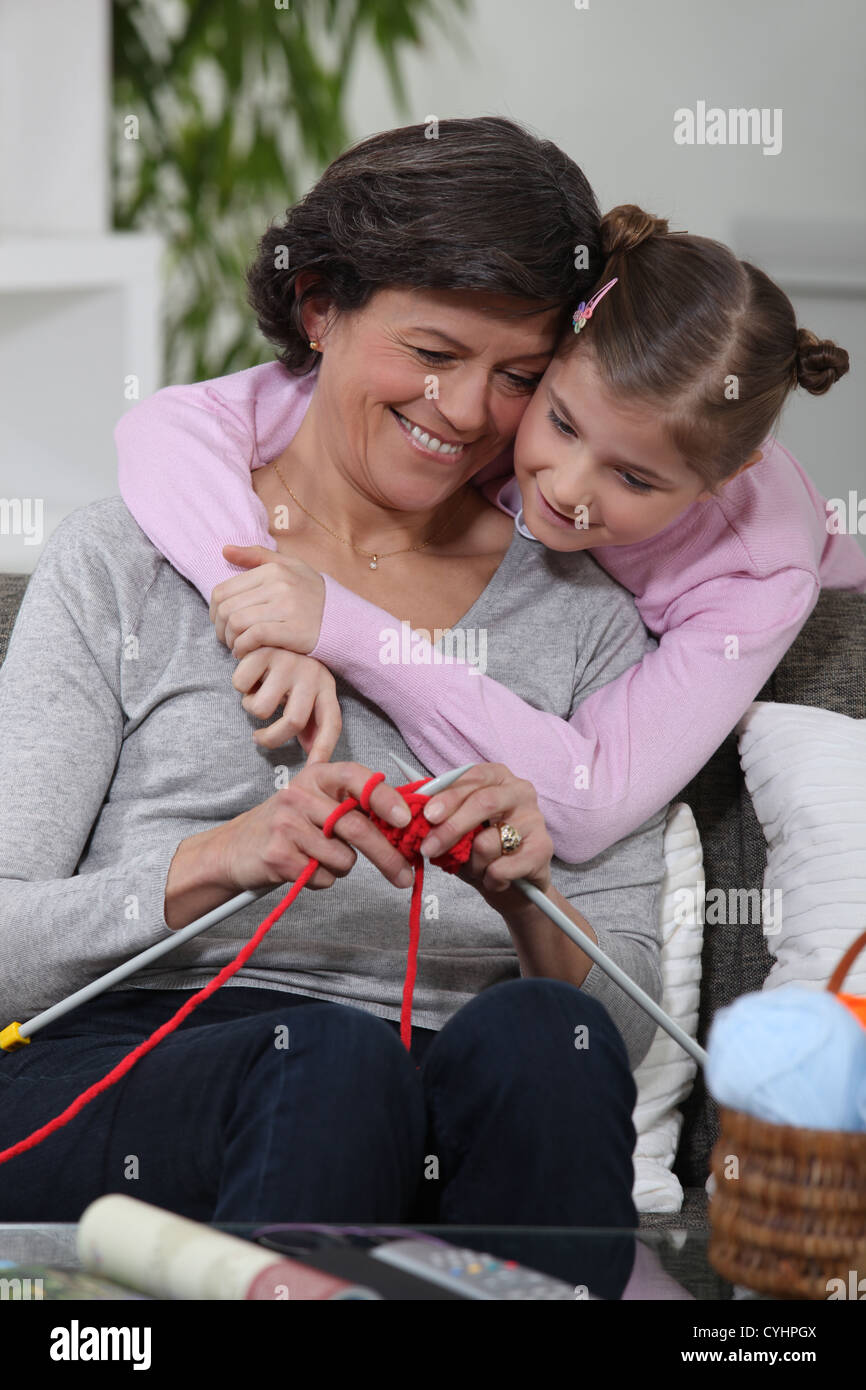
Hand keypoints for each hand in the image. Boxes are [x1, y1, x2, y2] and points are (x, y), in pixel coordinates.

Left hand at [209, 544, 324, 655]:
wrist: (345, 620)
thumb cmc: (314, 594)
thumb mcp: (291, 567)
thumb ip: (257, 556)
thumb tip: (224, 551)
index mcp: (273, 570)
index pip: (223, 590)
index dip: (215, 611)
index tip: (222, 623)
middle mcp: (278, 585)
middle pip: (227, 608)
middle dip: (220, 628)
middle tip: (227, 639)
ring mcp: (286, 607)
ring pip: (237, 623)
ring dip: (230, 640)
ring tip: (236, 646)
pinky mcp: (292, 630)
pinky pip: (253, 637)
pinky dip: (243, 648)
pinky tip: (245, 653)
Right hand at [213, 761, 414, 893]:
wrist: (234, 850)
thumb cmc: (287, 827)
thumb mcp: (316, 803)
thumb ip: (352, 805)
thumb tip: (403, 821)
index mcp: (317, 776)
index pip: (357, 778)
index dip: (385, 797)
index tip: (405, 819)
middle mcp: (300, 795)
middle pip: (357, 828)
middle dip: (387, 857)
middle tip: (405, 875)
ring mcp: (287, 824)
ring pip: (344, 859)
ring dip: (341, 867)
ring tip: (318, 857)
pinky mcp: (278, 854)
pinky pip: (324, 877)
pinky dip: (321, 880)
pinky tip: (303, 867)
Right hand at [232, 646, 341, 762]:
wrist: (275, 629)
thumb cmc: (291, 674)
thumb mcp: (306, 696)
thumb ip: (310, 726)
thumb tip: (312, 758)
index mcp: (326, 688)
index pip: (332, 722)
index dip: (324, 747)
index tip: (314, 768)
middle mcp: (312, 674)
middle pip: (293, 722)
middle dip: (270, 739)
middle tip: (258, 738)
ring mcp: (288, 662)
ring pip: (260, 707)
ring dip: (251, 706)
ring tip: (257, 692)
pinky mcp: (264, 652)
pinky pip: (240, 685)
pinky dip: (240, 686)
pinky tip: (249, 674)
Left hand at [418, 762, 553, 914]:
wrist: (514, 885)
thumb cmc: (480, 849)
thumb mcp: (457, 829)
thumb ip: (440, 816)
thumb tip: (414, 811)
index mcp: (497, 777)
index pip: (471, 779)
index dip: (447, 797)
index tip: (427, 816)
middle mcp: (520, 791)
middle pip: (483, 803)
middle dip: (451, 828)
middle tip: (429, 848)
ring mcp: (535, 818)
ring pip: (488, 842)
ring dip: (472, 864)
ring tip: (477, 868)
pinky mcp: (544, 848)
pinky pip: (502, 867)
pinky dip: (490, 880)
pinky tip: (494, 879)